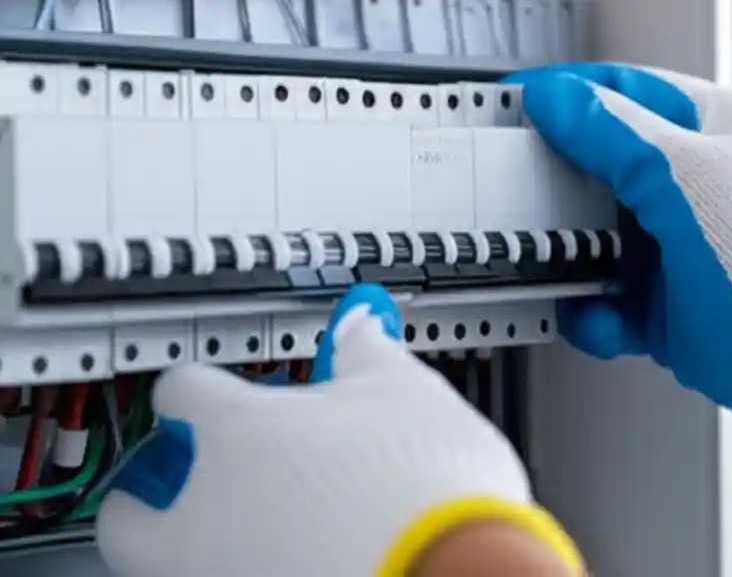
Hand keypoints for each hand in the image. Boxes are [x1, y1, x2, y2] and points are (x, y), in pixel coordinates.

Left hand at [95, 284, 580, 576]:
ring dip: (192, 543)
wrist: (454, 573)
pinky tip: (291, 559)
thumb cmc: (428, 490)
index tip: (211, 393)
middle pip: (126, 509)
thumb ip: (368, 354)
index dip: (199, 388)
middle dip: (151, 493)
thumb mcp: (408, 392)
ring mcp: (216, 575)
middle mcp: (207, 512)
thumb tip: (361, 331)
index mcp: (239, 434)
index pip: (181, 391)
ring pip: (165, 565)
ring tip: (248, 530)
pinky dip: (243, 570)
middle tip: (192, 481)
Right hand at [514, 63, 731, 495]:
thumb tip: (556, 97)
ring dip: (574, 261)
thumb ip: (611, 132)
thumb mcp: (685, 175)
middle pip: (603, 171)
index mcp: (715, 128)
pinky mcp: (677, 308)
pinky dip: (598, 315)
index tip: (514, 110)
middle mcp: (700, 184)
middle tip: (522, 202)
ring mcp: (688, 247)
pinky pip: (614, 303)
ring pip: (602, 241)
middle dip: (561, 192)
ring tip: (559, 271)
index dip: (567, 98)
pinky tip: (600, 321)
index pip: (625, 92)